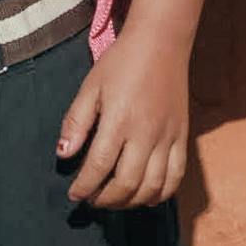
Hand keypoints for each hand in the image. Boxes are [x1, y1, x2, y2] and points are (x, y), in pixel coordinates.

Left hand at [56, 32, 193, 210]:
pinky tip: (147, 197)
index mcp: (119, 121)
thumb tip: (63, 155)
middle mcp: (146, 134)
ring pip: (153, 186)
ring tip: (115, 200)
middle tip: (92, 200)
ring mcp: (168, 137)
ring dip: (132, 202)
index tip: (74, 194)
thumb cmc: (121, 63)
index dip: (84, 186)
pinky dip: (162, 193)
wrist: (161, 43)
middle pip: (127, 183)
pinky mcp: (182, 137)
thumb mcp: (90, 87)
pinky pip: (177, 175)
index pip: (99, 166)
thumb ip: (76, 122)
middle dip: (106, 199)